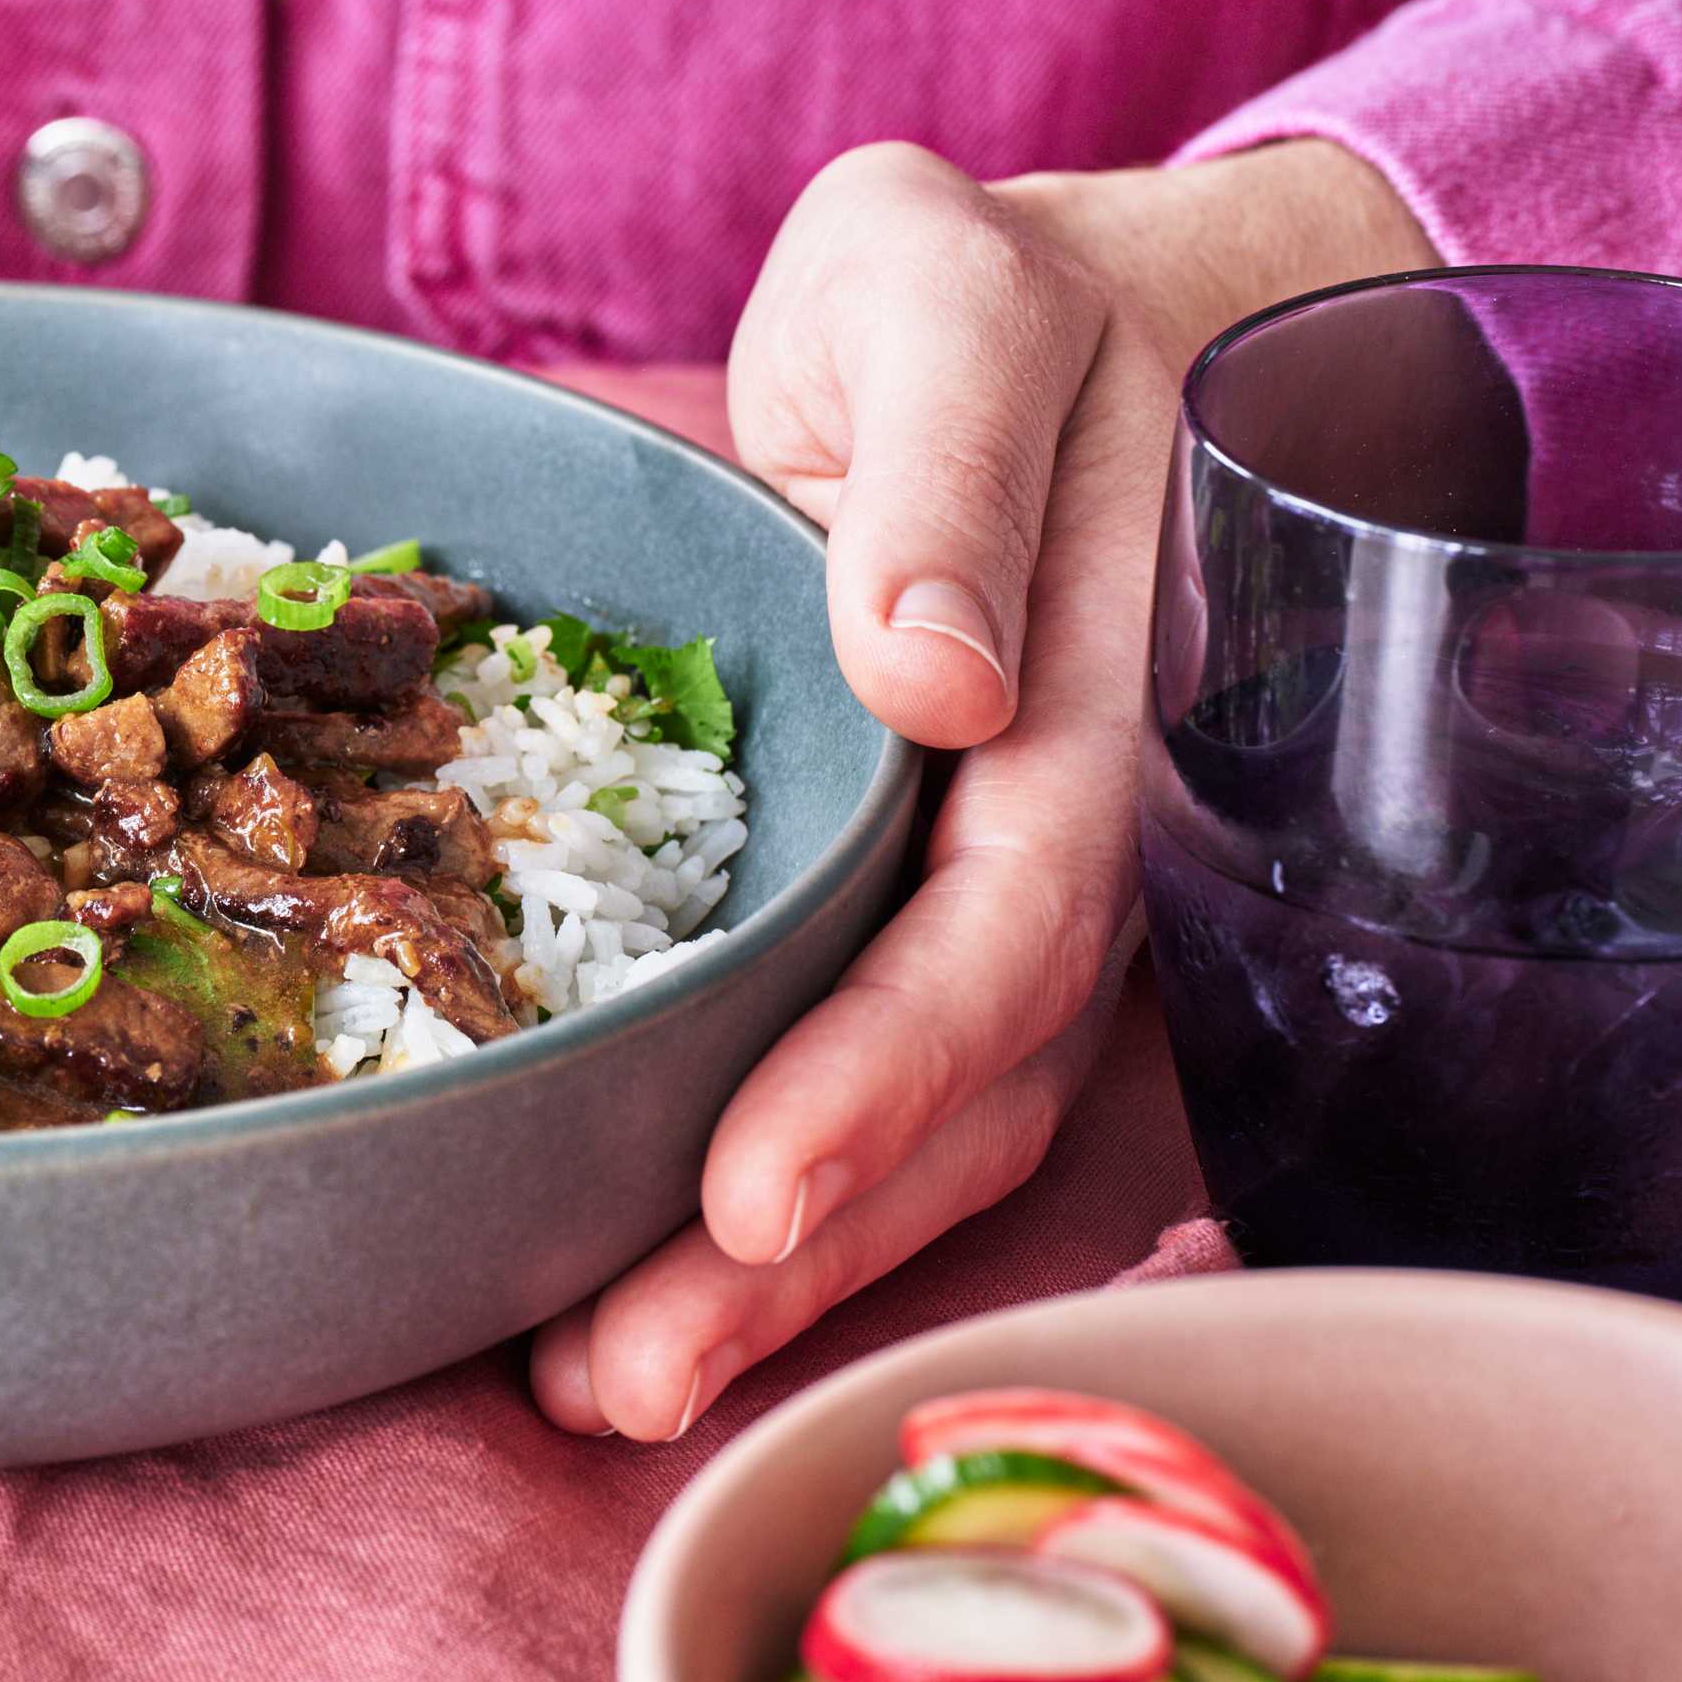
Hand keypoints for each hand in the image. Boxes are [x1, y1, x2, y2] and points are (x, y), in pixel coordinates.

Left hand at [532, 138, 1435, 1438]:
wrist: (1046, 322)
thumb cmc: (984, 297)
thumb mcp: (949, 298)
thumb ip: (944, 469)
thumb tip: (931, 669)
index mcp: (1082, 711)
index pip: (994, 937)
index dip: (877, 1078)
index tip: (747, 1195)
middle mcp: (1059, 837)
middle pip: (959, 1094)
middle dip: (801, 1254)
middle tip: (623, 1377)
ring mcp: (998, 887)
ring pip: (923, 1127)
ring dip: (777, 1273)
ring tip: (600, 1384)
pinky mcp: (917, 901)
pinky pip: (868, 1078)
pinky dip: (770, 1197)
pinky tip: (628, 1285)